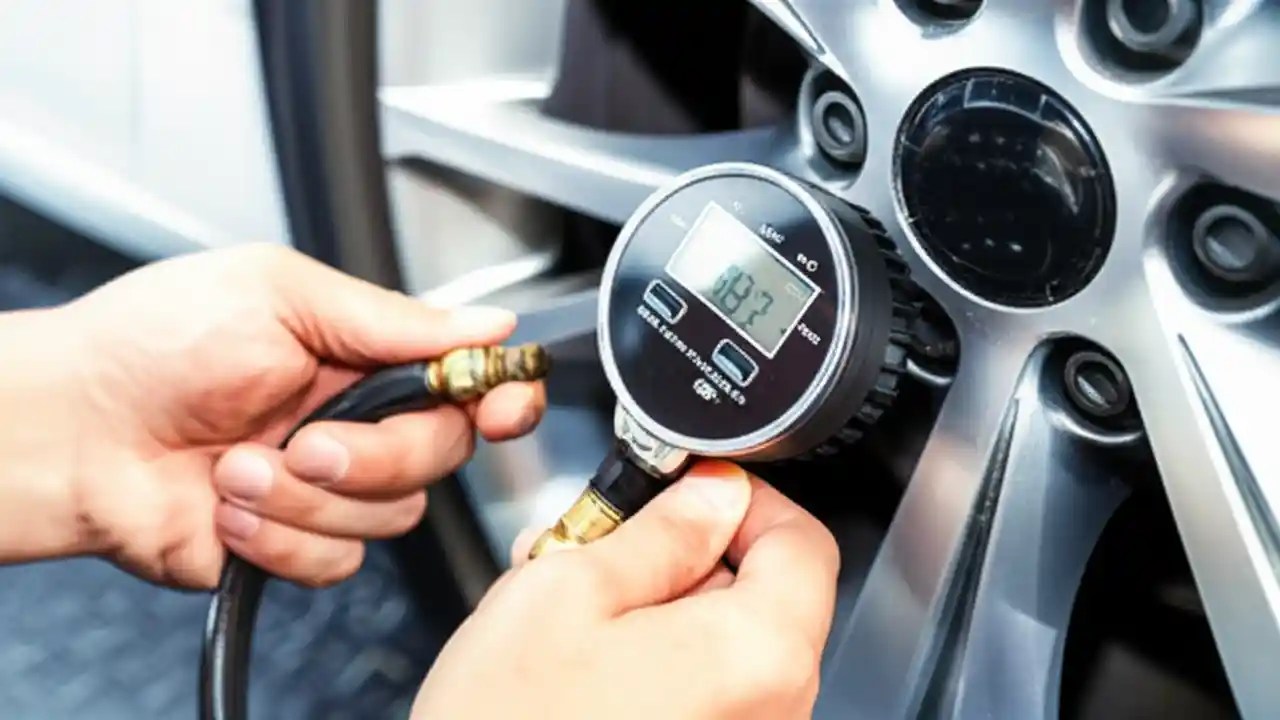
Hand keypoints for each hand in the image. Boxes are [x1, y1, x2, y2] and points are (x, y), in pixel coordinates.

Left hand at [0, 244, 543, 588]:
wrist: (72, 428)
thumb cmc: (153, 342)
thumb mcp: (279, 293)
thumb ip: (391, 318)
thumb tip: (488, 324)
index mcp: (364, 356)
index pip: (469, 381)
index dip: (503, 397)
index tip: (501, 408)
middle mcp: (358, 423)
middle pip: (442, 455)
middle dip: (376, 454)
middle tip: (306, 438)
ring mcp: (329, 489)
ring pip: (392, 516)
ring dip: (305, 497)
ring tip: (236, 465)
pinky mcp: (294, 545)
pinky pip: (337, 562)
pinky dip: (278, 537)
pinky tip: (227, 505)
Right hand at [412, 461, 839, 719]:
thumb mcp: (567, 593)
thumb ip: (659, 532)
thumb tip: (711, 495)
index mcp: (758, 653)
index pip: (804, 542)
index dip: (743, 500)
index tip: (689, 492)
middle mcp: (775, 712)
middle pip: (762, 597)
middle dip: (682, 560)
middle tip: (599, 551)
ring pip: (725, 649)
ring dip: (658, 615)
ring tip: (573, 615)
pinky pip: (707, 698)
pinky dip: (658, 669)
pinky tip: (585, 666)